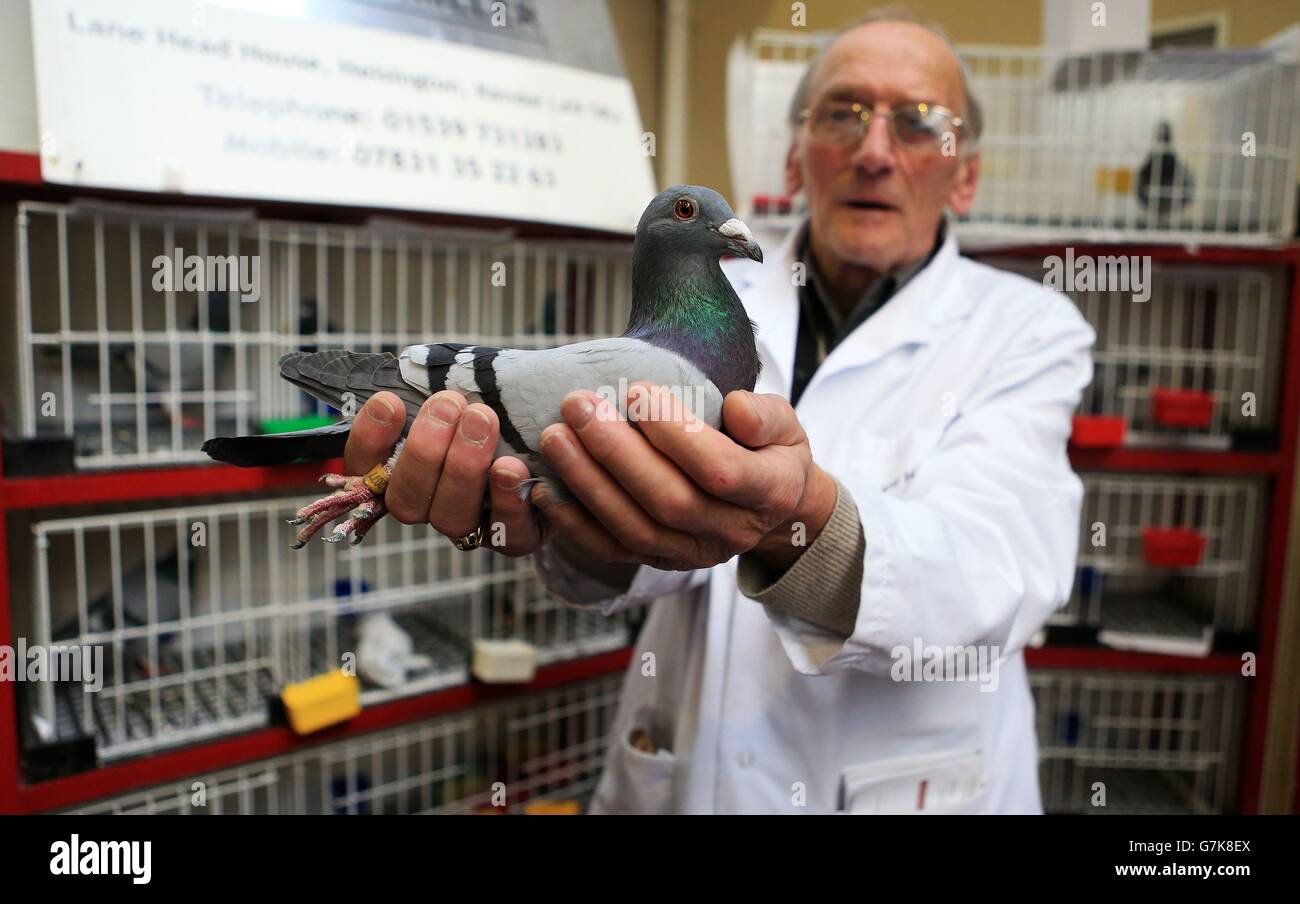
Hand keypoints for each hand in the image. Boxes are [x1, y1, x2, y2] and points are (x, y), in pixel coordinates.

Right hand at [343, 390, 545, 555]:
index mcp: (403, 470)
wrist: (561, 436)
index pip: (364, 469)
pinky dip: (507, 502)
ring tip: (483, 419)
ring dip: (463, 468)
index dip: (369, 441)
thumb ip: (441, 380)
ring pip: (450, 518)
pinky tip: (513, 467)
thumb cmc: (501, 402)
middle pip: (405, 500)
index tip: (389, 401)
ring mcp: (470, 524)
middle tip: (449, 403)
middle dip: (424, 450)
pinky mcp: (513, 538)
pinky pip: (504, 536)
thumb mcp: (469, 382)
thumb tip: (419, 365)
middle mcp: (430, 504)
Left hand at [532, 382, 837, 571]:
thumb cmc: (770, 452)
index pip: (720, 471)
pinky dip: (575, 523)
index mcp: (770, 493)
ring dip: (588, 482)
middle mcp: (731, 532)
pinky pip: (612, 550)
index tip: (635, 391)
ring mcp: (693, 554)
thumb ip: (766, 414)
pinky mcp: (660, 562)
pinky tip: (545, 490)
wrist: (772, 511)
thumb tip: (736, 409)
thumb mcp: (786, 424)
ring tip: (554, 437)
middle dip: (616, 452)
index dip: (675, 434)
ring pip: (635, 527)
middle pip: (669, 501)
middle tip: (578, 405)